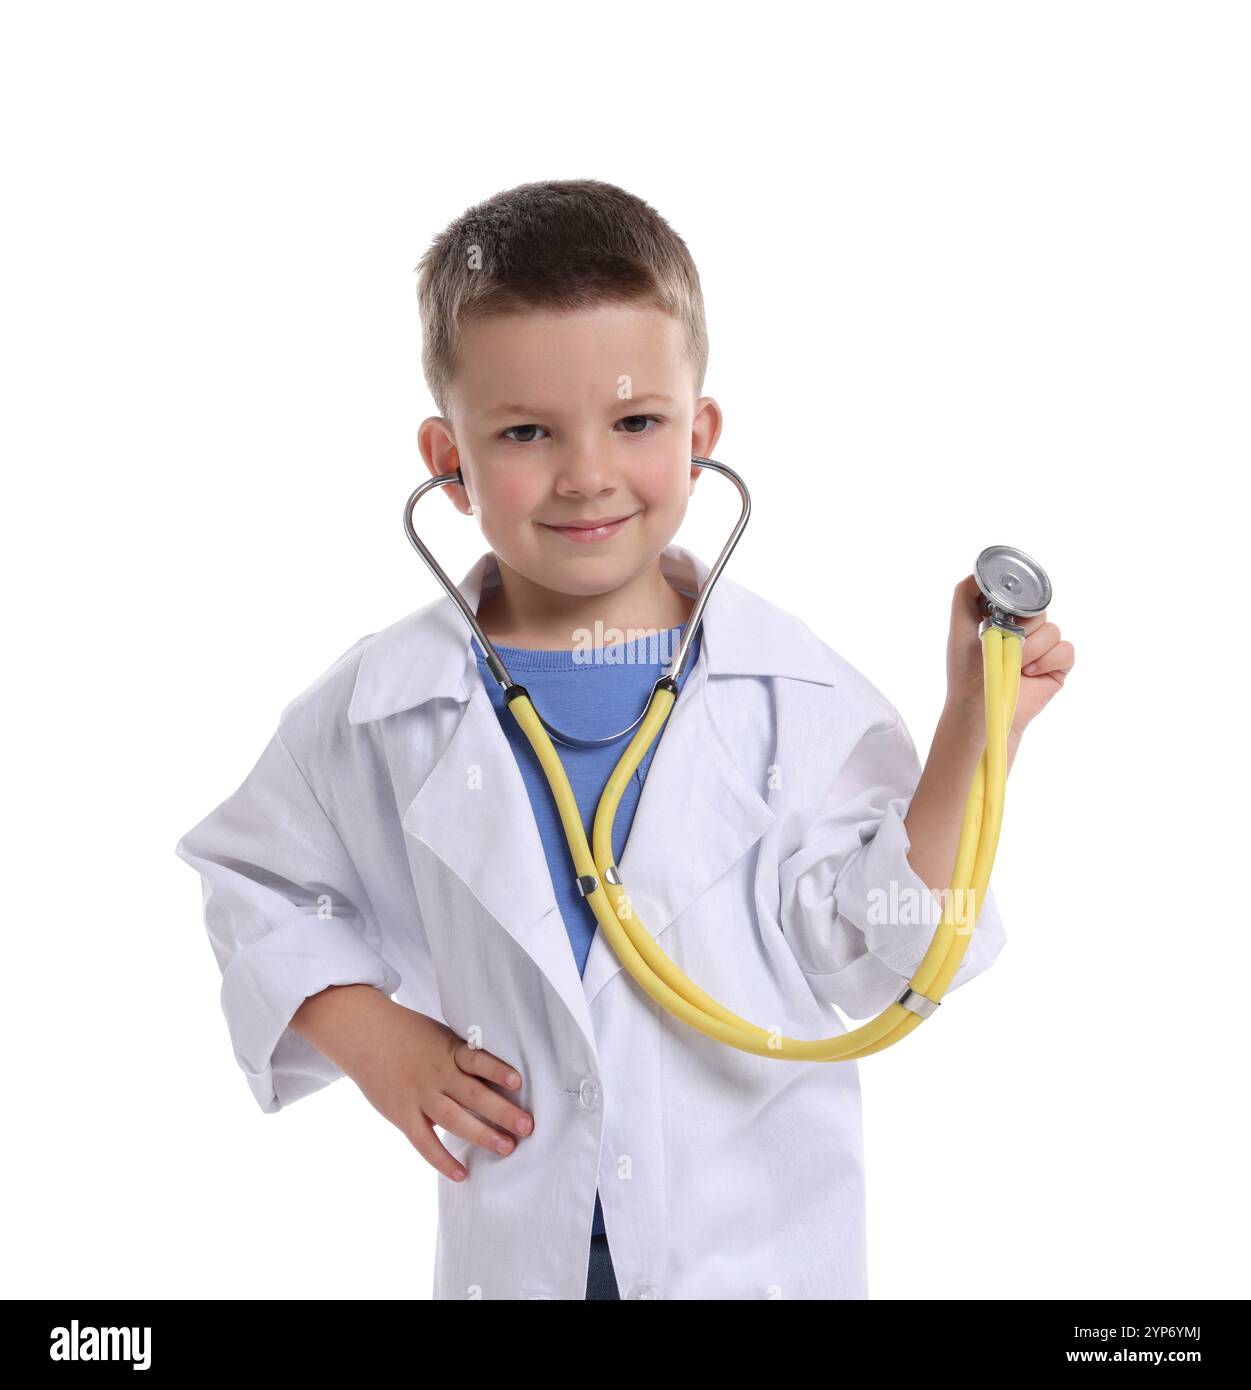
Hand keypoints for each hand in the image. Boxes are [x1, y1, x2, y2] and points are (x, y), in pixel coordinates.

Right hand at [291, 986, 532, 1182]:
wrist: (364, 1034)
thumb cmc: (410, 1035)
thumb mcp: (440, 1036)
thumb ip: (463, 1057)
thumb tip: (496, 1078)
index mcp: (449, 1051)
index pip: (477, 1060)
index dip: (497, 1070)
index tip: (518, 1081)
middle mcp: (437, 1074)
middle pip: (473, 1094)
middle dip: (502, 1112)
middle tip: (527, 1126)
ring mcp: (420, 1095)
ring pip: (455, 1120)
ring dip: (482, 1135)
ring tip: (507, 1148)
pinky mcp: (403, 1115)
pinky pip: (425, 1142)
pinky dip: (443, 1159)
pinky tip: (462, 1174)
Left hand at [944, 574, 1074, 740]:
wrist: (982, 713)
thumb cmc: (967, 676)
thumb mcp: (960, 630)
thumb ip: (965, 597)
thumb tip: (978, 571)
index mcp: (1004, 619)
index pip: (1021, 594)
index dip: (1017, 599)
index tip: (1005, 611)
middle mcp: (1025, 631)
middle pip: (1038, 608)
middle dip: (1021, 627)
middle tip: (1005, 644)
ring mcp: (1042, 649)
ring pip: (1053, 629)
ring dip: (1032, 648)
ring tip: (1015, 665)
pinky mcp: (1057, 667)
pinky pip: (1066, 650)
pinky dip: (1047, 661)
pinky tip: (1029, 673)